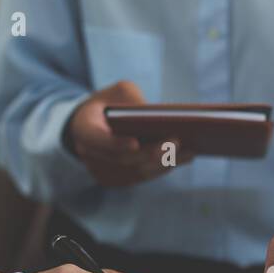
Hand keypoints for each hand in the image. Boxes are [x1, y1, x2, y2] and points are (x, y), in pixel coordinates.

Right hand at [67, 80, 193, 186]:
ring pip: (136, 172)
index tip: (135, 144)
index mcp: (84, 129)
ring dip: (164, 163)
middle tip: (177, 142)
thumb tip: (160, 120)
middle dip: (151, 153)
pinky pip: (141, 177)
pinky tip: (183, 158)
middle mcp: (89, 155)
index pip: (97, 140)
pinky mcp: (116, 181)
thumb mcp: (119, 92)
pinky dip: (162, 168)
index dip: (115, 144)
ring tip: (189, 152)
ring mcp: (101, 171)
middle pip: (123, 160)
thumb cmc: (110, 103)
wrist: (92, 124)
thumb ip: (134, 101)